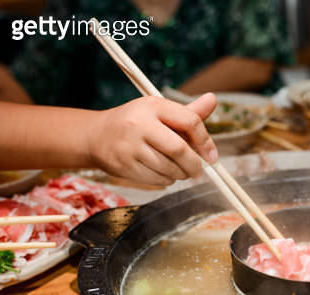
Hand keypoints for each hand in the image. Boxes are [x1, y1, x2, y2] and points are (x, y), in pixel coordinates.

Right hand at [86, 93, 217, 185]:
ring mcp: (129, 146)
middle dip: (194, 165)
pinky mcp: (124, 166)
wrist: (96, 136)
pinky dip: (167, 180)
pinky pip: (156, 180)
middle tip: (199, 172)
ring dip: (180, 174)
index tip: (212, 156)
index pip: (189, 121)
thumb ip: (188, 111)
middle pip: (179, 150)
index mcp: (153, 106)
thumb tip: (213, 99)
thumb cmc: (136, 122)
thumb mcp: (159, 111)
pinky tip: (164, 174)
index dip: (206, 141)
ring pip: (169, 169)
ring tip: (179, 171)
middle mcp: (140, 124)